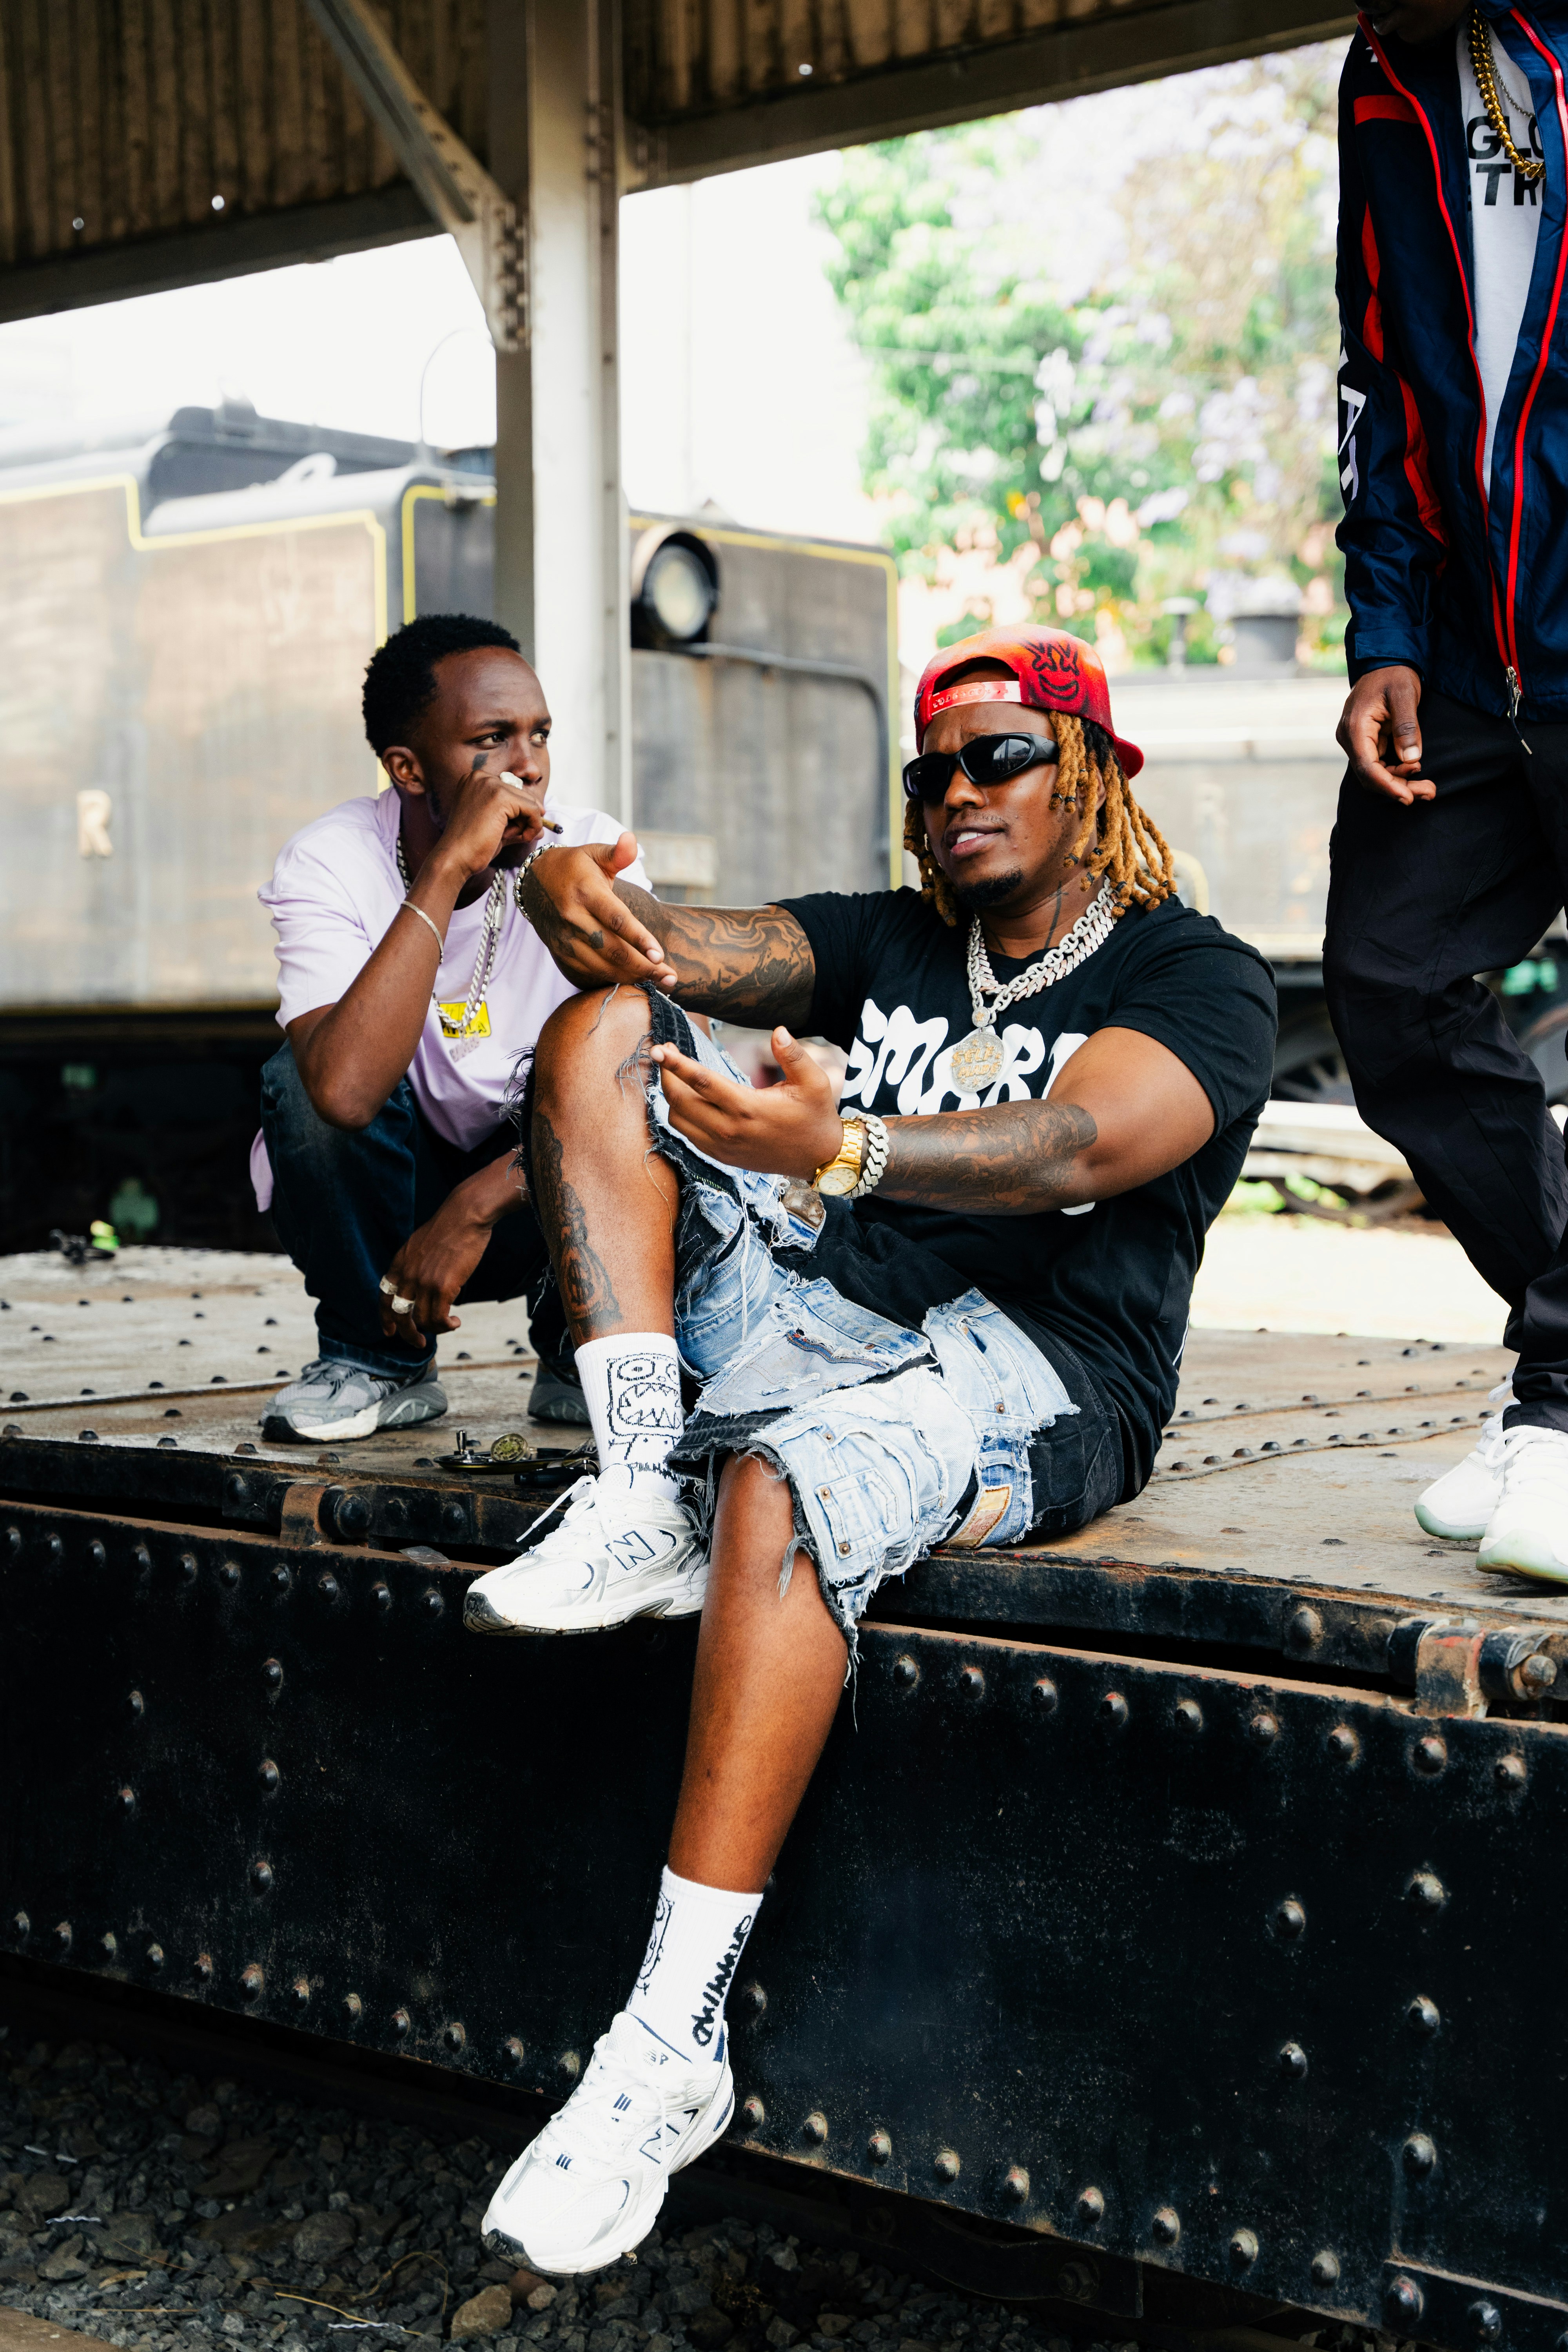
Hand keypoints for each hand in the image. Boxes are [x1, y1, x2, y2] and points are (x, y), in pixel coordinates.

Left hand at [378, 1161, 522, 1346]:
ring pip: (422, 1319)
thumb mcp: (420, 1244)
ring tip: (448, 1326)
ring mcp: (423, 1282)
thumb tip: (421, 1285)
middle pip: (400, 1314)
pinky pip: (439, 1317)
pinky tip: (456, 1323)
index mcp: (400, 1263)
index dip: (385, 1318)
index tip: (389, 1331)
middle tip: (418, 1342)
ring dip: (435, 1329)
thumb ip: (415, 1265)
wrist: (465, 1215)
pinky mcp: (443, 1286)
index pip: (384, 1296)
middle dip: (407, 1333)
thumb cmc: (450, 1227)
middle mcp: (407, 1275)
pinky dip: (447, 1325)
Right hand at [435, 761, 551, 882]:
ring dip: (528, 823)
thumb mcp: (496, 828)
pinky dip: (534, 825)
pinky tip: (523, 838)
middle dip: (524, 818)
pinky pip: (532, 809)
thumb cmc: (472, 846)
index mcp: (475, 780)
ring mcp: (490, 784)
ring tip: (515, 838)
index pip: (511, 791)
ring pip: (529, 801)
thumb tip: (542, 827)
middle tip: (515, 836)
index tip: (517, 829)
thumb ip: (517, 823)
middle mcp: (481, 776)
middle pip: (521, 794)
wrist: (455, 858)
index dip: (518, 811)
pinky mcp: (500, 797)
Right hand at [524, 834, 678, 987]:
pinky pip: (589, 972)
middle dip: (644, 967)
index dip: (639, 938)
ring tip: (660, 980)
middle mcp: (573, 917)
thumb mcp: (595, 854)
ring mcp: (565, 937)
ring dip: (632, 976)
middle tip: (670, 977)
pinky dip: (613, 978)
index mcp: (586, 891)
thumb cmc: (575, 867)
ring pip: (602, 965)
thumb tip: (632, 840)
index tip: (661, 955)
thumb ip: (617, 853)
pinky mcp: (561, 952)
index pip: (616, 919)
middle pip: (612, 950)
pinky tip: (634, 979)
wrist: (534, 882)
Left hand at [650, 1027, 843, 1178]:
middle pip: (680, 1101)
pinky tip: (685, 1100)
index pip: (701, 1082)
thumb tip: (778, 1030)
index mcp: (747, 1108)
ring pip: (678, 1121)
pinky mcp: (721, 1156)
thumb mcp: (815, 1082)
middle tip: (664, 1054)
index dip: (676, 1064)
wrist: (818, 1158)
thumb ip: (794, 1055)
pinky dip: (680, 1116)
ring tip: (673, 1075)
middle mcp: (729, 1129)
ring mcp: (722, 1146)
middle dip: (666, 1075)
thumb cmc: (815, 1116)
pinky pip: (687, 1135)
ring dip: (670, 1097)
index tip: (659, 1049)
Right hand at [1336, 666, 1434, 803]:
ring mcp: (1356, 742)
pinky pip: (1379, 764)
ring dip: (1401, 781)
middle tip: (1429, 792)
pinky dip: (1397, 771)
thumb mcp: (1404, 695)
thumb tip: (1411, 759)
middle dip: (1399, 787)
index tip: (1409, 797)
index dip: (1388, 785)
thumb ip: (1407, 726)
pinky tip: (1415, 769)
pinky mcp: (1366, 742)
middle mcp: (1350, 738)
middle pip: (1371, 775)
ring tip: (1427, 786)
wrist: (1386, 662)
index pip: (1367, 767)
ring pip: (1376, 772)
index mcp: (1355, 728)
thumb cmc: (1394, 675)